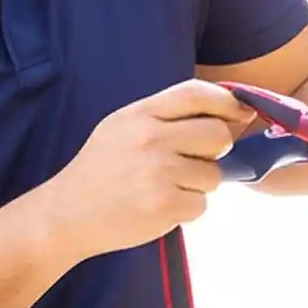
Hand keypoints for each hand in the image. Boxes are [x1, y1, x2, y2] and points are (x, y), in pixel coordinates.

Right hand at [39, 79, 256, 261]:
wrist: (66, 214)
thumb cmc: (101, 170)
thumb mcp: (122, 127)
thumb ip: (164, 117)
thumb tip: (224, 114)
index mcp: (140, 114)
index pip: (196, 93)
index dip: (227, 100)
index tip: (242, 112)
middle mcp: (150, 139)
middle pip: (217, 135)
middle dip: (216, 151)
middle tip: (194, 161)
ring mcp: (157, 173)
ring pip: (213, 175)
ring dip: (199, 185)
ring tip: (166, 187)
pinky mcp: (163, 206)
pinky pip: (201, 205)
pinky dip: (186, 209)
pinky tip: (159, 206)